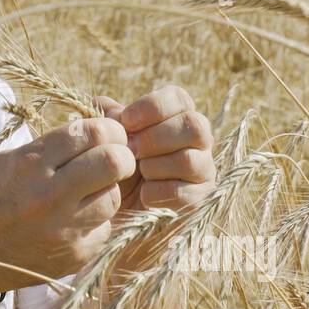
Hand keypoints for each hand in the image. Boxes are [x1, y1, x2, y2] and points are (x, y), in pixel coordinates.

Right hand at [0, 116, 136, 296]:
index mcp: (31, 163)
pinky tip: (72, 220)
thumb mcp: (11, 159)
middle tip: (113, 157)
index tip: (107, 133)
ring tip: (86, 191)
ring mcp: (65, 229)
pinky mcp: (75, 255)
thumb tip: (99, 129)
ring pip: (113, 197)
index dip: (109, 129)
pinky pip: (103, 228)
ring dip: (106, 189)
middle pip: (115, 162)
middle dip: (120, 154)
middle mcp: (50, 195)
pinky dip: (94, 221)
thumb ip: (53, 145)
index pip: (92, 133)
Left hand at [96, 85, 215, 245]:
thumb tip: (113, 110)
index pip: (178, 98)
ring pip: (190, 160)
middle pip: (194, 125)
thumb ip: (106, 117)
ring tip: (138, 172)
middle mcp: (197, 140)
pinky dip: (159, 192)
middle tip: (131, 150)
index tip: (127, 121)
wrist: (114, 210)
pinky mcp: (201, 199)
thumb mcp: (105, 138)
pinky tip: (144, 195)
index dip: (153, 107)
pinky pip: (185, 192)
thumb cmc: (113, 165)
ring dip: (156, 166)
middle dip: (156, 138)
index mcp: (176, 115)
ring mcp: (203, 169)